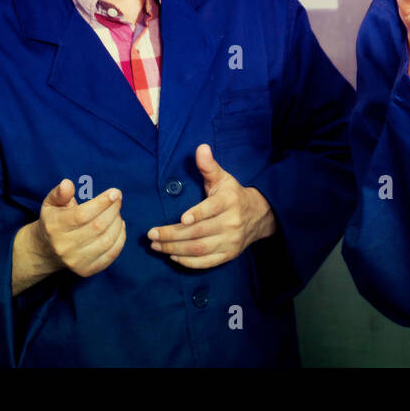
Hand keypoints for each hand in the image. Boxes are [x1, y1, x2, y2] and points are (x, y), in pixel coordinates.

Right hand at [34, 178, 125, 277]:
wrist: (47, 250)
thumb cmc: (54, 220)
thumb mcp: (51, 203)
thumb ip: (60, 193)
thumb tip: (67, 184)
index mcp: (54, 227)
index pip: (82, 215)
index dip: (102, 203)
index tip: (115, 192)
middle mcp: (63, 246)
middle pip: (97, 227)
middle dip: (113, 210)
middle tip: (118, 199)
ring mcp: (75, 261)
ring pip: (106, 240)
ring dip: (117, 223)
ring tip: (117, 213)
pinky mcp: (86, 271)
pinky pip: (110, 255)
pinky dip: (120, 239)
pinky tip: (119, 227)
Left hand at [147, 144, 275, 268]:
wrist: (258, 216)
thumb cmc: (233, 194)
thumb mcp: (223, 178)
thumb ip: (209, 166)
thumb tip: (201, 148)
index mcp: (230, 201)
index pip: (213, 209)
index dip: (198, 214)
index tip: (182, 218)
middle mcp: (231, 223)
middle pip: (199, 232)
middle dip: (172, 235)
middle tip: (151, 235)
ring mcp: (230, 241)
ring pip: (199, 249)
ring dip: (175, 249)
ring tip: (156, 246)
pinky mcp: (228, 255)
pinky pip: (206, 262)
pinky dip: (188, 262)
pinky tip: (173, 257)